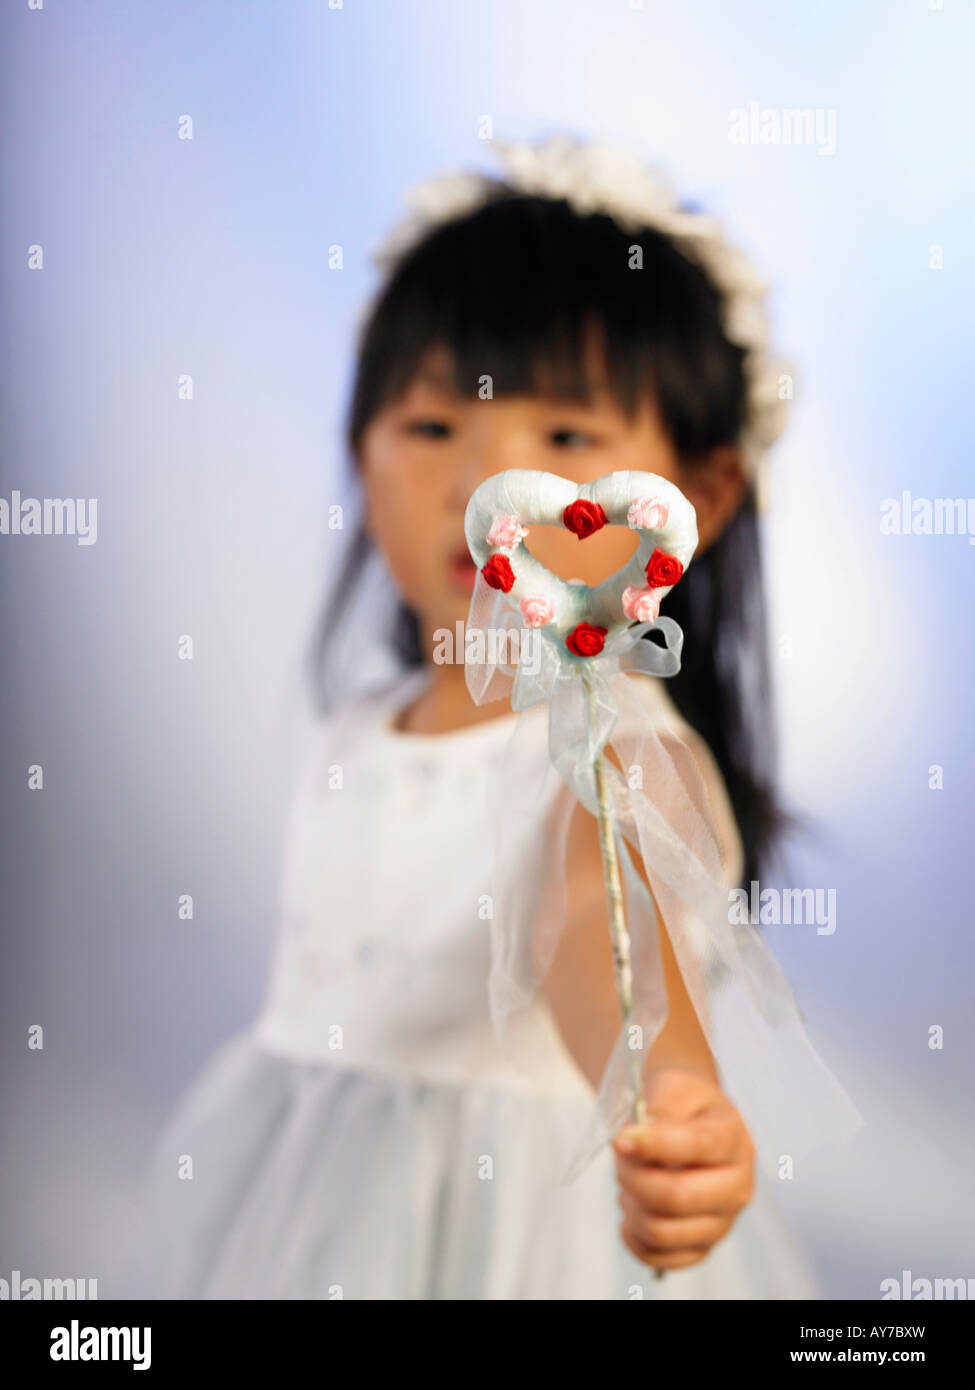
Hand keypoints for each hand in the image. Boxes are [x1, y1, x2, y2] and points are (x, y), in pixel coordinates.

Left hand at [613, 1066, 754, 1271]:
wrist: (690, 1116)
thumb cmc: (680, 1101)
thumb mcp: (671, 1085)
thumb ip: (656, 1110)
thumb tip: (635, 1141)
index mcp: (735, 1139)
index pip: (699, 1146)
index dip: (653, 1144)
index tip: (620, 1139)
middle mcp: (738, 1185)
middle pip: (678, 1197)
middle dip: (634, 1177)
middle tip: (620, 1159)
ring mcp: (723, 1222)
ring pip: (664, 1232)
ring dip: (631, 1206)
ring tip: (627, 1182)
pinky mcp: (702, 1247)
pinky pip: (660, 1259)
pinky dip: (634, 1238)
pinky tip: (629, 1212)